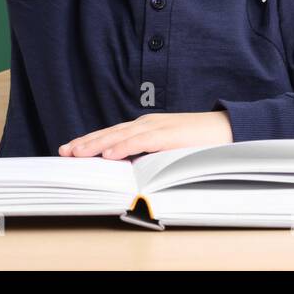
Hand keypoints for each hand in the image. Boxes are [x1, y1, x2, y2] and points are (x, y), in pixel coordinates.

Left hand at [58, 111, 233, 159]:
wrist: (229, 130)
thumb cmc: (200, 143)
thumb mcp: (168, 149)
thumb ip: (149, 155)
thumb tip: (129, 169)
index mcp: (146, 127)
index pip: (112, 134)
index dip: (90, 141)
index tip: (70, 149)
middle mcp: (147, 124)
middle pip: (109, 133)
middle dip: (85, 142)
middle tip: (64, 152)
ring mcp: (157, 127)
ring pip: (119, 136)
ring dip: (97, 144)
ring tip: (77, 153)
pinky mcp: (168, 135)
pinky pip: (140, 141)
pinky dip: (123, 147)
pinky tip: (108, 154)